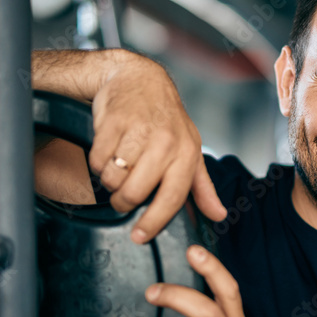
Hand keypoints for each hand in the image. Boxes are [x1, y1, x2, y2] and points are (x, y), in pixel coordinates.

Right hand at [87, 54, 225, 241]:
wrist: (139, 80)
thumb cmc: (166, 120)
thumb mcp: (190, 150)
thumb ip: (201, 187)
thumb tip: (218, 214)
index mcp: (186, 154)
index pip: (171, 199)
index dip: (153, 222)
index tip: (139, 236)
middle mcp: (165, 143)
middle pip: (135, 193)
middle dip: (123, 202)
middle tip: (122, 196)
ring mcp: (138, 131)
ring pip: (113, 179)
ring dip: (109, 180)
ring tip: (118, 166)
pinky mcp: (113, 123)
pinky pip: (96, 160)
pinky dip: (97, 161)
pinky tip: (109, 149)